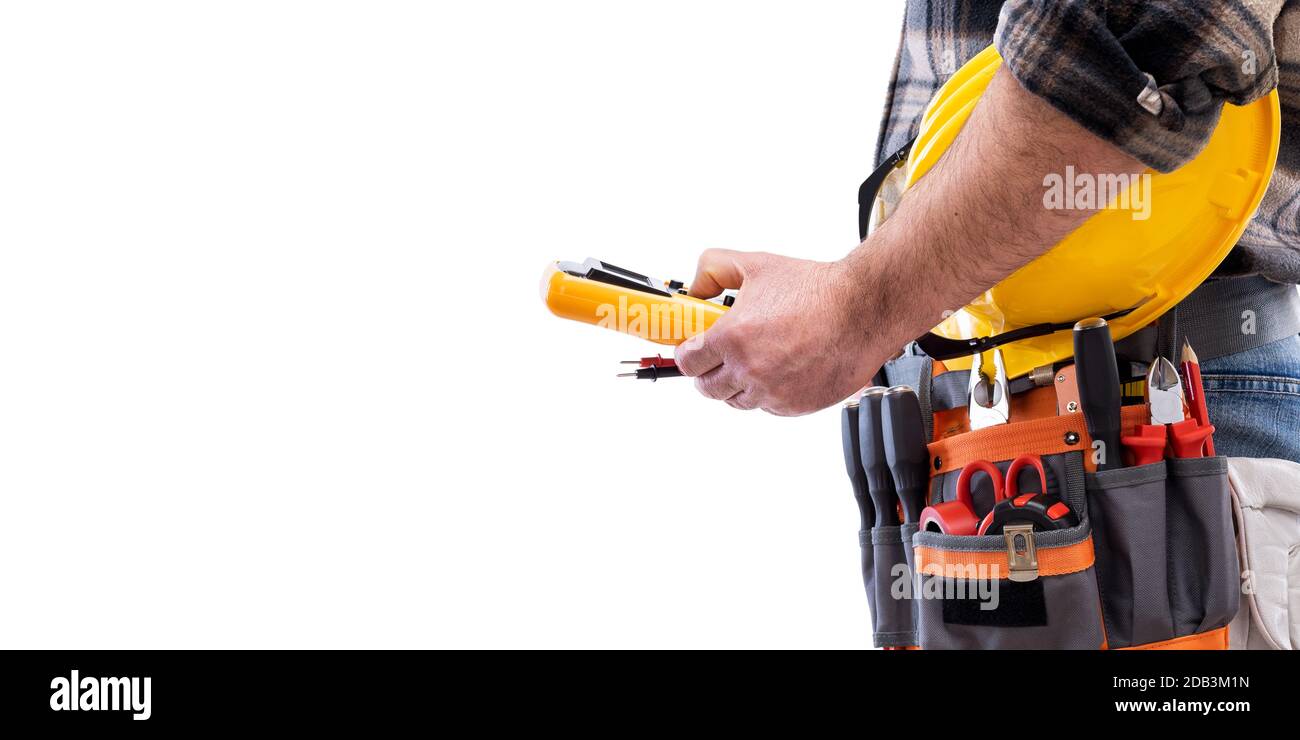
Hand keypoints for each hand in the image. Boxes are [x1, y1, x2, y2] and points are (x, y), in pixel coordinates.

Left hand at [673, 249, 893, 414]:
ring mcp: (772, 392)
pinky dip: (768, 393)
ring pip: (737, 401)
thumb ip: (714, 270)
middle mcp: (749, 370)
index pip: (688, 362)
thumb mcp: (755, 265)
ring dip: (738, 385)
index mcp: (733, 338)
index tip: (693, 348)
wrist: (862, 309)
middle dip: (709, 373)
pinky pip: (768, 408)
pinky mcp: (795, 406)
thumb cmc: (816, 290)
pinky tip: (780, 369)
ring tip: (754, 361)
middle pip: (708, 388)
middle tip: (718, 358)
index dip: (688, 353)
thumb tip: (696, 288)